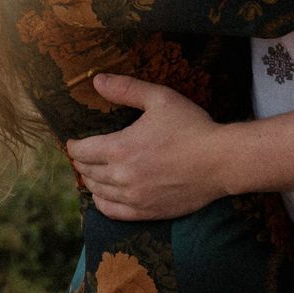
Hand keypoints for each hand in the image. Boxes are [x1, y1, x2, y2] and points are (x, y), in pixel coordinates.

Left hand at [66, 74, 228, 219]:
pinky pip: (112, 212)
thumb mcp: (160, 98)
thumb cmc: (192, 127)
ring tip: (92, 171)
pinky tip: (103, 195)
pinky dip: (102, 203)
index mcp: (120, 148)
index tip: (73, 140)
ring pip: (97, 192)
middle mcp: (122, 177)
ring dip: (90, 180)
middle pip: (86, 172)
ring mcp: (134, 198)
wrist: (220, 161)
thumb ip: (126, 89)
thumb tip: (97, 80)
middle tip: (83, 154)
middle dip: (81, 161)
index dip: (73, 145)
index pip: (80, 152)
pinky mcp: (146, 212)